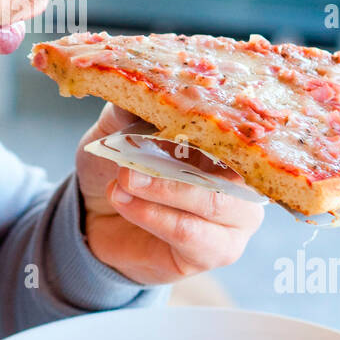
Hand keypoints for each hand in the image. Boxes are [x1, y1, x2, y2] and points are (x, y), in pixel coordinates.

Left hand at [75, 102, 264, 285]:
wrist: (95, 218)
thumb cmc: (119, 168)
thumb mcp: (118, 131)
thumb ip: (133, 111)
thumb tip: (145, 87)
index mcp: (230, 145)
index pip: (235, 129)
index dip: (207, 118)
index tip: (170, 108)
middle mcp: (244, 182)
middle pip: (230, 167)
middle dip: (178, 161)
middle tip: (131, 161)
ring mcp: (236, 222)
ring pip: (212, 202)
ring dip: (162, 191)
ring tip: (124, 181)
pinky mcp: (216, 253)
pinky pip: (190, 232)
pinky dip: (153, 216)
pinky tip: (126, 202)